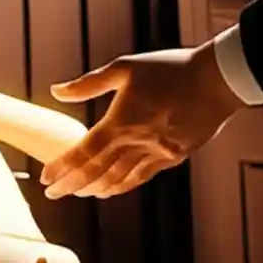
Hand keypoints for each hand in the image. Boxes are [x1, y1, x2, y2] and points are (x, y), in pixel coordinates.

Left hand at [39, 38, 245, 199]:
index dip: (62, 168)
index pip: (83, 152)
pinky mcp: (174, 157)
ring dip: (95, 189)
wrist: (217, 79)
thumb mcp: (124, 68)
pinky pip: (141, 177)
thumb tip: (56, 90)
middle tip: (53, 194)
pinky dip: (122, 186)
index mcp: (121, 122)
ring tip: (77, 193)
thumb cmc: (170, 68)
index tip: (45, 179)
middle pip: (97, 173)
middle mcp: (137, 143)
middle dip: (72, 186)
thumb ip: (88, 83)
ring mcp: (157, 153)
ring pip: (119, 180)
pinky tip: (110, 189)